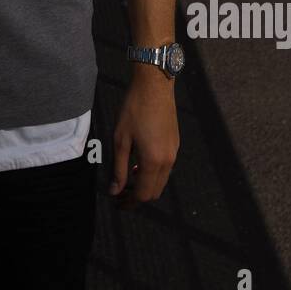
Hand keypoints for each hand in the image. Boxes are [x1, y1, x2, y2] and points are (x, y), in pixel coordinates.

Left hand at [109, 65, 179, 208]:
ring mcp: (174, 153)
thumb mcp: (121, 139)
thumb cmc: (133, 110)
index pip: (143, 194)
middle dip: (137, 197)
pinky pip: (165, 169)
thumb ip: (119, 168)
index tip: (116, 203)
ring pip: (161, 181)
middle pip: (154, 192)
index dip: (129, 202)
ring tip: (127, 178)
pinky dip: (153, 173)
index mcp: (153, 162)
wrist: (155, 86)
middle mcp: (168, 161)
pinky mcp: (175, 144)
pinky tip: (139, 163)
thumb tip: (114, 190)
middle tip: (119, 193)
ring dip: (145, 185)